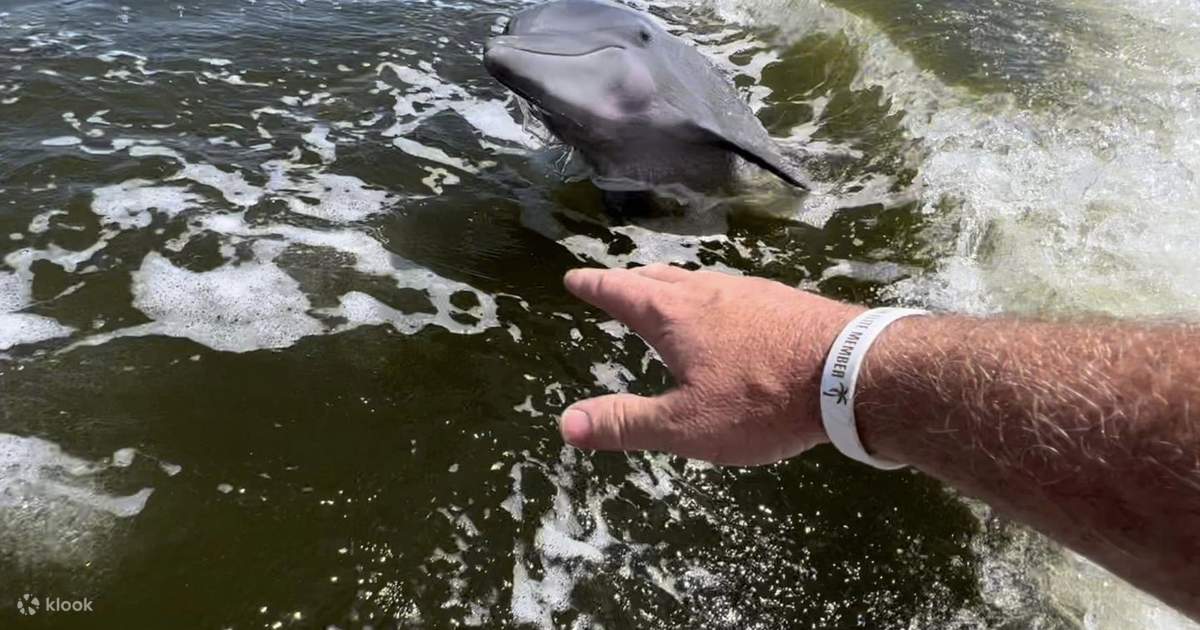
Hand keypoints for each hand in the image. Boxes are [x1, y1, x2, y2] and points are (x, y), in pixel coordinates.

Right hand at [560, 265, 864, 465]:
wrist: (851, 373)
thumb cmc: (760, 400)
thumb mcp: (685, 424)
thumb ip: (626, 423)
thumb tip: (565, 423)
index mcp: (674, 317)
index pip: (621, 293)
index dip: (594, 287)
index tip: (574, 278)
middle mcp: (708, 293)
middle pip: (659, 279)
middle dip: (631, 281)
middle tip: (615, 283)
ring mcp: (750, 293)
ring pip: (699, 281)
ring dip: (672, 286)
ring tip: (665, 296)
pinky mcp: (785, 303)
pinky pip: (733, 292)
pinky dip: (711, 298)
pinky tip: (728, 315)